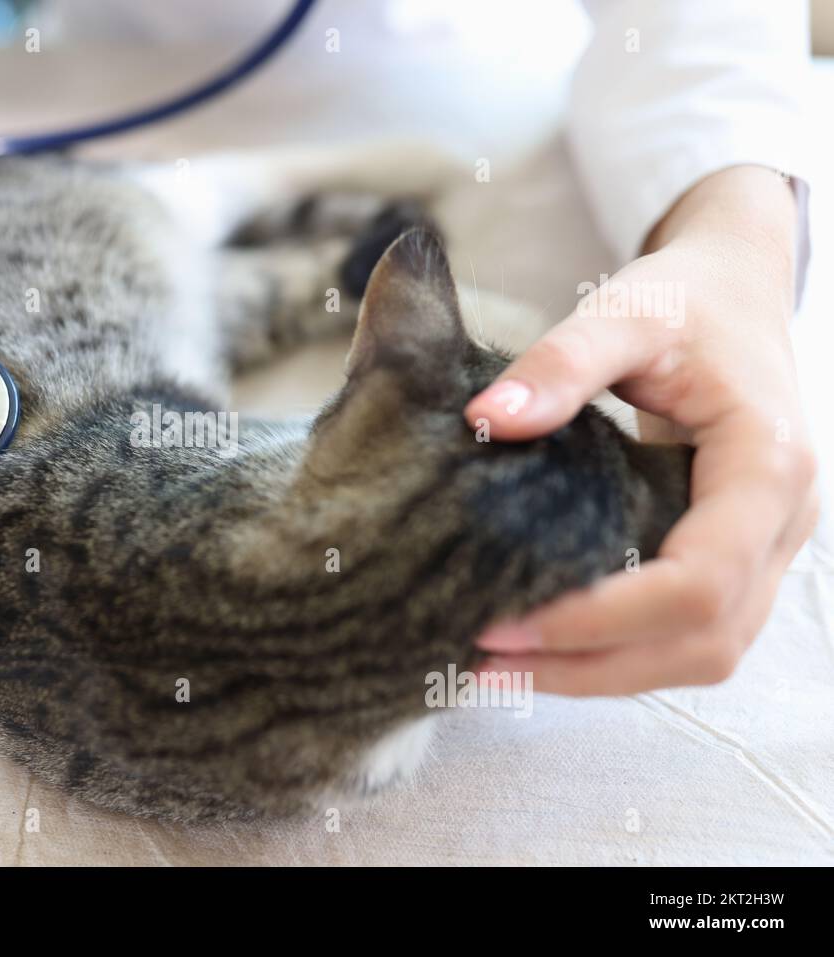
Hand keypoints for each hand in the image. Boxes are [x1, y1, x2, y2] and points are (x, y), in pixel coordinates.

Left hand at [466, 166, 817, 694]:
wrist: (736, 291)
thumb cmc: (687, 301)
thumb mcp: (624, 310)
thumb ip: (561, 361)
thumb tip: (490, 417)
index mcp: (767, 467)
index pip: (697, 584)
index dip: (602, 619)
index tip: (505, 622)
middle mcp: (783, 522)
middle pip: (703, 641)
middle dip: (592, 666)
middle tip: (484, 660)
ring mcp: (768, 547)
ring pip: (703, 652)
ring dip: (604, 673)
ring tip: (502, 667)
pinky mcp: (736, 556)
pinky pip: (690, 633)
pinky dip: (621, 652)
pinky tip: (545, 644)